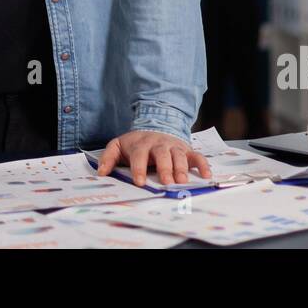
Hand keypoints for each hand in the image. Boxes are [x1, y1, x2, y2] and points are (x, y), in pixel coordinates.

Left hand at [96, 130, 212, 186]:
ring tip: (183, 181)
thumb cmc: (136, 143)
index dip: (139, 168)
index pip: (139, 155)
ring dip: (182, 168)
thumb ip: (108, 158)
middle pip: (162, 155)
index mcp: (141, 144)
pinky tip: (206, 176)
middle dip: (165, 168)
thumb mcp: (118, 146)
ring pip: (179, 155)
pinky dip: (203, 164)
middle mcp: (158, 144)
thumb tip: (101, 173)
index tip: (140, 182)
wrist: (156, 125)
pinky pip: (196, 156)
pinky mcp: (186, 149)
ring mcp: (173, 146)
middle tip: (166, 182)